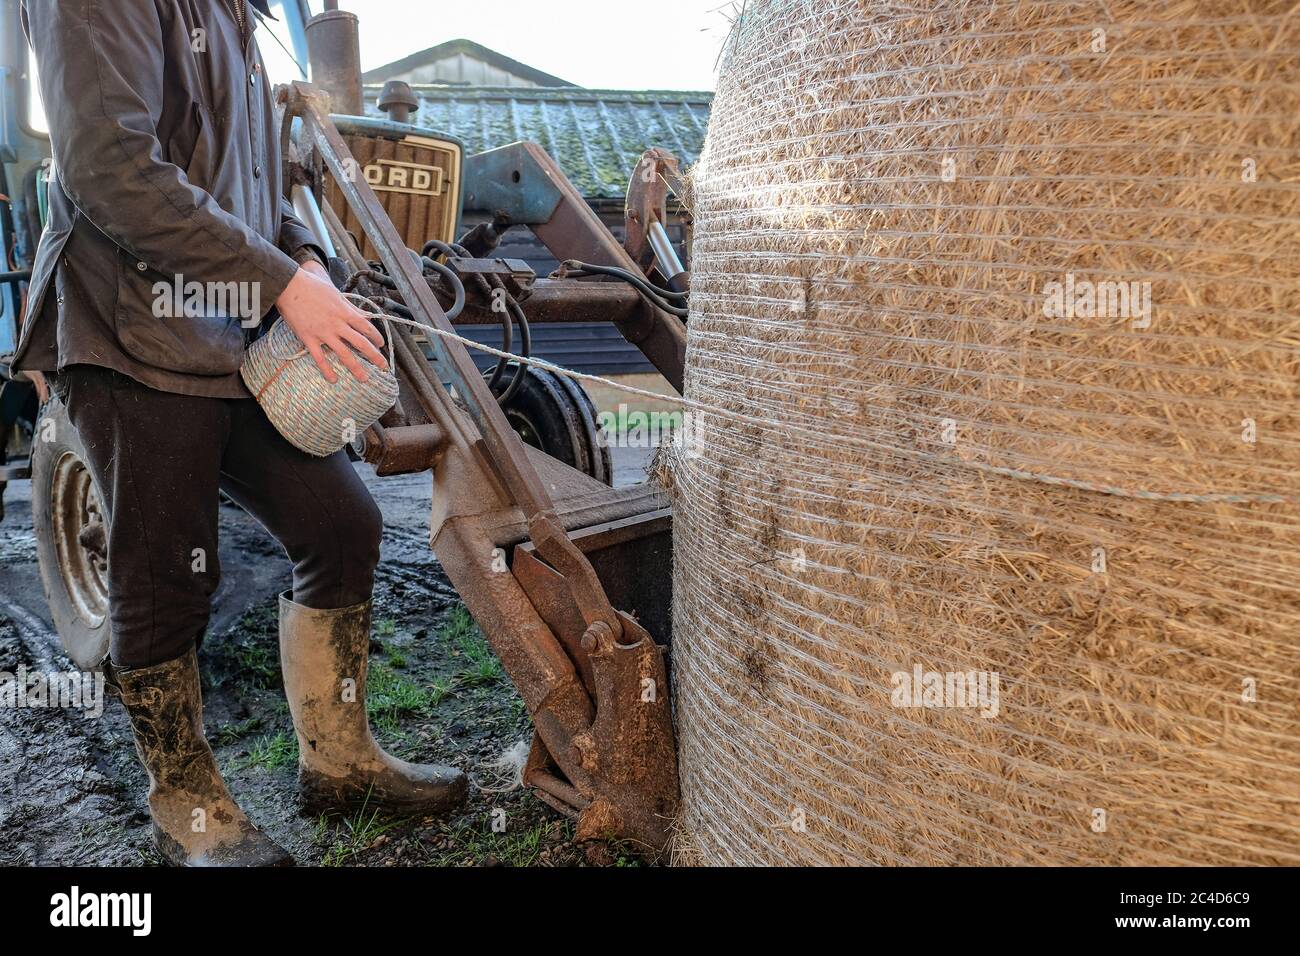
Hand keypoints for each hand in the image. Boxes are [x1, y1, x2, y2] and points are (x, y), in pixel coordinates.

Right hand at [275, 263, 388, 383]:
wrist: (289, 286)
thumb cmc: (313, 287)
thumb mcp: (336, 294)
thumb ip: (351, 308)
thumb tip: (367, 316)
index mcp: (345, 312)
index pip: (367, 327)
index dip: (376, 337)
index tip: (381, 344)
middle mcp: (337, 324)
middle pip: (361, 343)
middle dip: (374, 356)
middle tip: (383, 366)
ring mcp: (323, 333)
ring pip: (344, 353)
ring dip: (356, 367)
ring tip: (364, 378)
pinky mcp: (309, 339)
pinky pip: (320, 358)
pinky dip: (327, 370)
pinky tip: (333, 379)